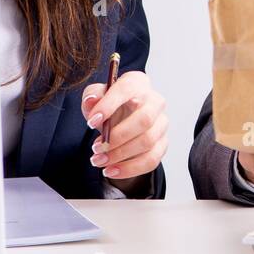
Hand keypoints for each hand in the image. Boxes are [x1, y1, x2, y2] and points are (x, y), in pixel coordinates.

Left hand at [81, 70, 167, 193]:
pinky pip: (151, 159)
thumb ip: (92, 97)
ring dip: (120, 155)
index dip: (108, 105)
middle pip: (144, 119)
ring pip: (147, 142)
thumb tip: (91, 101)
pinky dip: (129, 169)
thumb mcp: (97, 98)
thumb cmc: (111, 107)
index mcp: (137, 83)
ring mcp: (162, 123)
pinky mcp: (163, 143)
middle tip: (96, 148)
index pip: (127, 90)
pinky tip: (111, 170)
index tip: (90, 122)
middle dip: (117, 137)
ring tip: (99, 160)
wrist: (122, 122)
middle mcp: (155, 101)